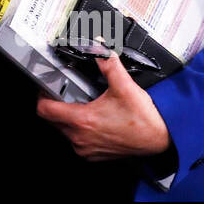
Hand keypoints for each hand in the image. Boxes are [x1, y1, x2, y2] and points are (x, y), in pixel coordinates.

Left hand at [35, 52, 170, 159]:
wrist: (161, 139)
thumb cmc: (144, 119)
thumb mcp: (124, 85)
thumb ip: (108, 64)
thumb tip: (99, 48)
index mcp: (83, 120)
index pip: (44, 110)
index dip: (42, 95)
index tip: (48, 87)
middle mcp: (80, 138)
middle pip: (52, 120)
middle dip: (55, 104)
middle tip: (65, 91)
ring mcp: (86, 149)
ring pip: (63, 131)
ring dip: (67, 117)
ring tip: (81, 104)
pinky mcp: (94, 155)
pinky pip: (76, 141)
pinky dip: (78, 129)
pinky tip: (92, 118)